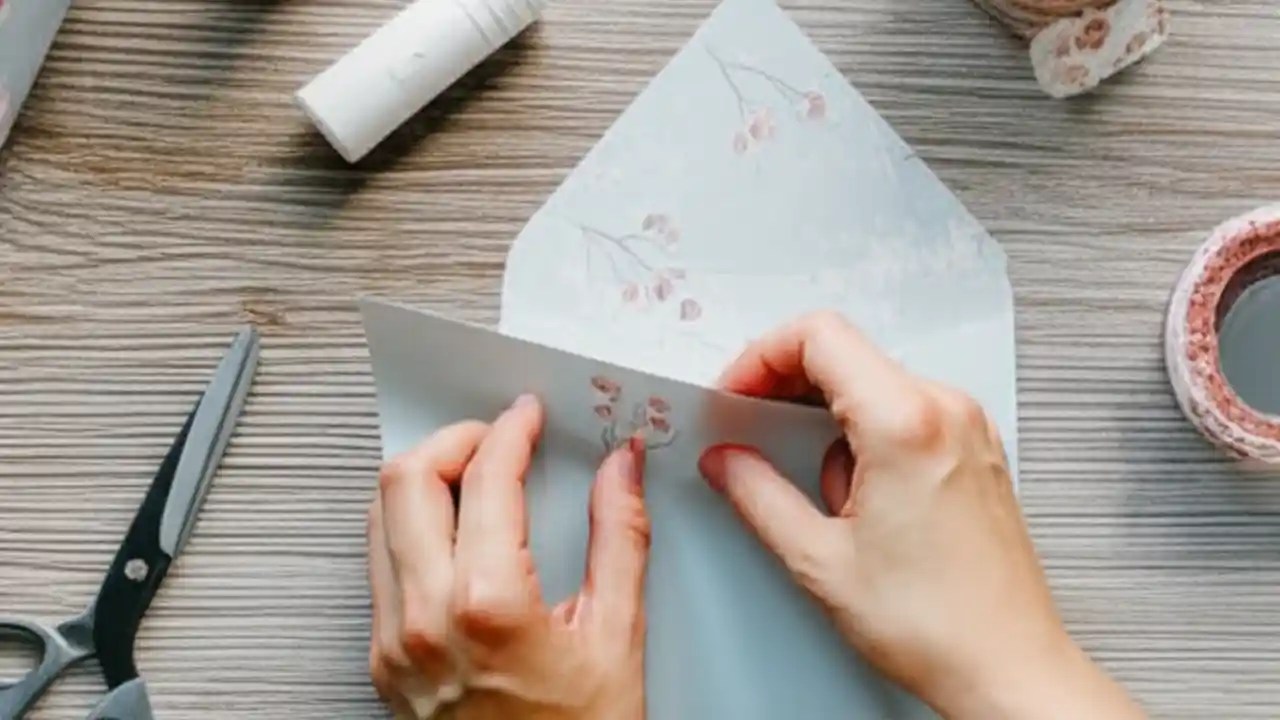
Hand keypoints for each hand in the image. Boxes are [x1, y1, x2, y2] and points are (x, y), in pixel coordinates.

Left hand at [367, 395, 648, 719]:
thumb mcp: (616, 638)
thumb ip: (620, 537)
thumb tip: (620, 470)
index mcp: (486, 606)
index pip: (484, 478)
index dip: (510, 431)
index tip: (528, 416)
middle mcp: (422, 619)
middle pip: (406, 479)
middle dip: (454, 440)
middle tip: (497, 437)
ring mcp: (392, 642)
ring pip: (379, 515)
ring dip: (423, 478)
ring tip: (474, 476)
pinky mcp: (381, 661)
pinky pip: (379, 563)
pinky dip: (409, 526)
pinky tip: (452, 531)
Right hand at [698, 312, 1143, 719]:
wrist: (1007, 667)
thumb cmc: (938, 625)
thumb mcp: (819, 559)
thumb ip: (757, 496)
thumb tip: (728, 463)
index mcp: (906, 423)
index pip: (819, 337)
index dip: (760, 357)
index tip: (736, 393)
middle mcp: (947, 411)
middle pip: (845, 353)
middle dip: (785, 386)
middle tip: (749, 426)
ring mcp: (967, 428)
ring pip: (872, 382)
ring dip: (826, 418)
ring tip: (816, 490)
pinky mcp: (974, 449)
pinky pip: (904, 411)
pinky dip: (863, 434)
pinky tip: (851, 493)